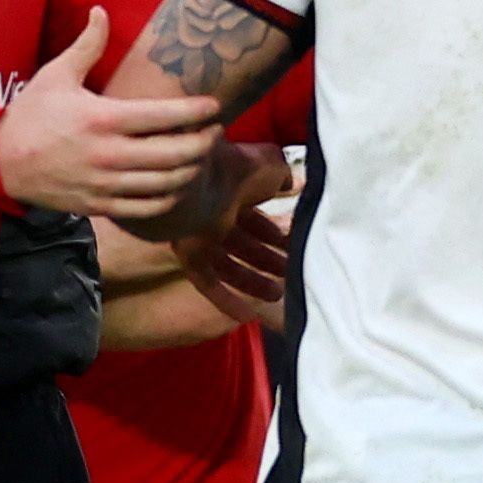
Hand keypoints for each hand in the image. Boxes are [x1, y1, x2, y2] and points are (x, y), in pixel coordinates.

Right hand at [0, 11, 224, 215]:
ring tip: (202, 155)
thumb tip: (101, 10)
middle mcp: (108, 154)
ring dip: (192, 169)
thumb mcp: (55, 75)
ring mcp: (105, 183)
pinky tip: (178, 183)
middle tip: (216, 131)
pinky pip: (148, 207)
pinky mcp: (100, 205)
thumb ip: (87, 45)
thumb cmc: (29, 116)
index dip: (196, 111)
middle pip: (175, 153)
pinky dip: (170, 197)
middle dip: (204, 142)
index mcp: (102, 118)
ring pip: (167, 183)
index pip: (163, 115)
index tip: (215, 106)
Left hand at [177, 144, 295, 325]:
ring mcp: (200, 237)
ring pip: (228, 266)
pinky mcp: (189, 255)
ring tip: (277, 295)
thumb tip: (294, 183)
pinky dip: (226, 299)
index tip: (293, 245)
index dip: (273, 233)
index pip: (254, 219)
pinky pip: (207, 282)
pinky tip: (246, 316)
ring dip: (252, 282)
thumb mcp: (272, 167)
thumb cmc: (239, 168)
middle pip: (243, 244)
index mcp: (233, 193)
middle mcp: (216, 215)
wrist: (202, 177)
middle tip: (290, 274)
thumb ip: (284, 176)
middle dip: (267, 260)